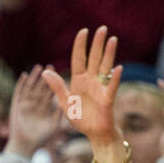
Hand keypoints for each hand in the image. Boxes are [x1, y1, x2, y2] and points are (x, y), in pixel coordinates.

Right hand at [4, 65, 63, 156]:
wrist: (26, 145)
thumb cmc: (41, 138)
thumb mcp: (54, 125)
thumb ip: (60, 114)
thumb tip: (69, 105)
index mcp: (44, 107)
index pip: (49, 92)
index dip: (54, 84)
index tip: (60, 74)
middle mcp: (35, 104)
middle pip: (40, 87)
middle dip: (45, 77)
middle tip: (50, 66)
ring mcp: (26, 103)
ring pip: (30, 87)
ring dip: (34, 77)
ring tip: (38, 67)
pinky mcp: (17, 105)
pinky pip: (19, 92)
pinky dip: (21, 84)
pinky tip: (24, 75)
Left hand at [43, 26, 120, 145]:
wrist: (94, 134)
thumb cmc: (81, 119)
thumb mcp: (65, 103)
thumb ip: (57, 87)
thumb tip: (45, 71)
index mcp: (79, 81)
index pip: (79, 59)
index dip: (80, 45)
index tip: (83, 31)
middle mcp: (91, 81)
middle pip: (95, 58)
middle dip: (98, 43)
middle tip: (102, 28)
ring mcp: (101, 88)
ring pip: (105, 67)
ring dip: (109, 54)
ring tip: (113, 39)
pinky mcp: (108, 99)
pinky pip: (111, 86)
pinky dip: (115, 78)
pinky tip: (118, 68)